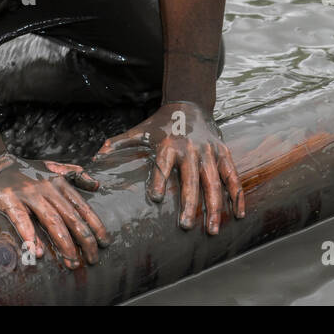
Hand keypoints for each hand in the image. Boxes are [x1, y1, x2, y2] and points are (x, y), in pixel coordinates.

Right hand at [0, 152, 109, 268]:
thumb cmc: (23, 169)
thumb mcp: (52, 167)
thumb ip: (75, 174)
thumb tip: (96, 184)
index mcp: (59, 182)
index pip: (82, 206)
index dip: (95, 225)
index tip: (105, 242)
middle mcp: (47, 188)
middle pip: (71, 217)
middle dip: (85, 240)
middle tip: (93, 260)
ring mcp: (28, 193)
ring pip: (51, 221)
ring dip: (64, 243)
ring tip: (72, 263)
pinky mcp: (8, 199)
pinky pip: (21, 220)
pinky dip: (30, 236)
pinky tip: (37, 253)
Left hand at [95, 101, 245, 233]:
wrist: (190, 103)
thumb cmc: (161, 124)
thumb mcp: (140, 131)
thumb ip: (119, 144)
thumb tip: (95, 158)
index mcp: (168, 146)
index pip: (163, 164)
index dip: (160, 180)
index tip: (157, 198)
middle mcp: (190, 149)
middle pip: (191, 179)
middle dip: (190, 204)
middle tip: (186, 226)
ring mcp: (209, 152)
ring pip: (214, 182)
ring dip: (214, 206)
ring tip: (213, 229)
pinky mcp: (223, 153)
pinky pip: (232, 177)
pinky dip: (236, 195)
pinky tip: (237, 214)